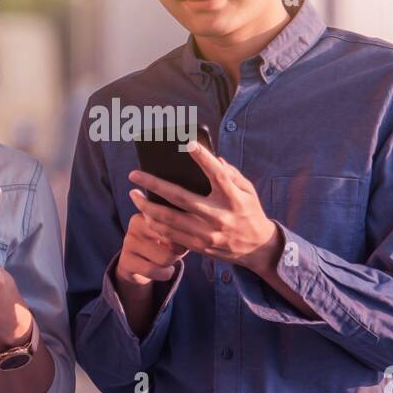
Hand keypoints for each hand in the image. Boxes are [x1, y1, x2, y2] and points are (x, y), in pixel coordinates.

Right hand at [114, 211, 187, 293]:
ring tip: (167, 261)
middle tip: (176, 252)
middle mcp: (135, 223)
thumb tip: (195, 236)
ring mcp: (128, 242)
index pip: (175, 223)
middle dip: (179, 251)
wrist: (137, 264)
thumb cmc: (161, 244)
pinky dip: (165, 274)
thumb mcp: (172, 233)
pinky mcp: (125, 260)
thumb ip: (182, 230)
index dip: (185, 237)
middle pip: (173, 241)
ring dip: (172, 264)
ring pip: (165, 258)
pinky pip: (153, 271)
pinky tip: (165, 271)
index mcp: (149, 211)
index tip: (184, 242)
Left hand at [127, 141, 282, 275]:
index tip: (188, 143)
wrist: (258, 249)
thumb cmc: (250, 213)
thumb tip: (214, 159)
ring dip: (147, 207)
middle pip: (181, 198)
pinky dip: (155, 224)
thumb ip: (231, 174)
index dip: (203, 158)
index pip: (218, 175)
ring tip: (134, 195)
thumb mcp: (248, 191)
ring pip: (169, 220)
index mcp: (233, 199)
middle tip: (134, 174)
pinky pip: (171, 236)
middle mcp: (219, 216)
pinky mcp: (200, 246)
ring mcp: (207, 234)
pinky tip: (145, 214)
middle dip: (154, 185)